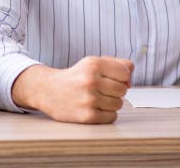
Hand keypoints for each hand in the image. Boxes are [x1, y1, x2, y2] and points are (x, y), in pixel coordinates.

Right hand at [11, 56, 133, 123]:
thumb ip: (118, 65)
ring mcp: (89, 100)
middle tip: (101, 89)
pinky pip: (112, 117)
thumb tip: (131, 80)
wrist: (48, 91)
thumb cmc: (76, 77)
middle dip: (115, 90)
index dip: (122, 76)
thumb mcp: (93, 63)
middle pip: (123, 89)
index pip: (125, 73)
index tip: (112, 78)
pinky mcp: (87, 116)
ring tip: (96, 98)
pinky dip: (106, 114)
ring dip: (111, 103)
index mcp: (93, 64)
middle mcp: (91, 81)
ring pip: (118, 104)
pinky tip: (93, 108)